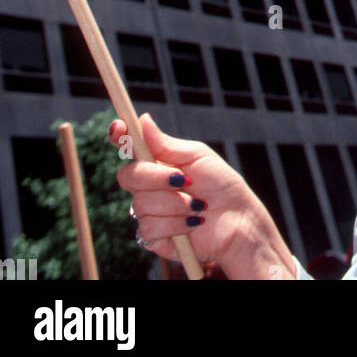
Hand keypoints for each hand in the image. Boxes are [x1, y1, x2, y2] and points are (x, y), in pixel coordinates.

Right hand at [110, 113, 295, 277]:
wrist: (237, 220)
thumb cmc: (220, 184)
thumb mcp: (197, 156)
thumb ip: (166, 144)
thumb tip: (143, 119)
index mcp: (156, 161)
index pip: (128, 146)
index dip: (119, 136)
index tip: (119, 129)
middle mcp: (147, 185)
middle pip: (128, 176)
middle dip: (157, 178)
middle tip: (184, 180)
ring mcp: (148, 211)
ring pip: (141, 204)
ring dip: (175, 204)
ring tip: (197, 205)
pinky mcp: (152, 237)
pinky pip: (148, 228)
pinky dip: (175, 224)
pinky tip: (191, 223)